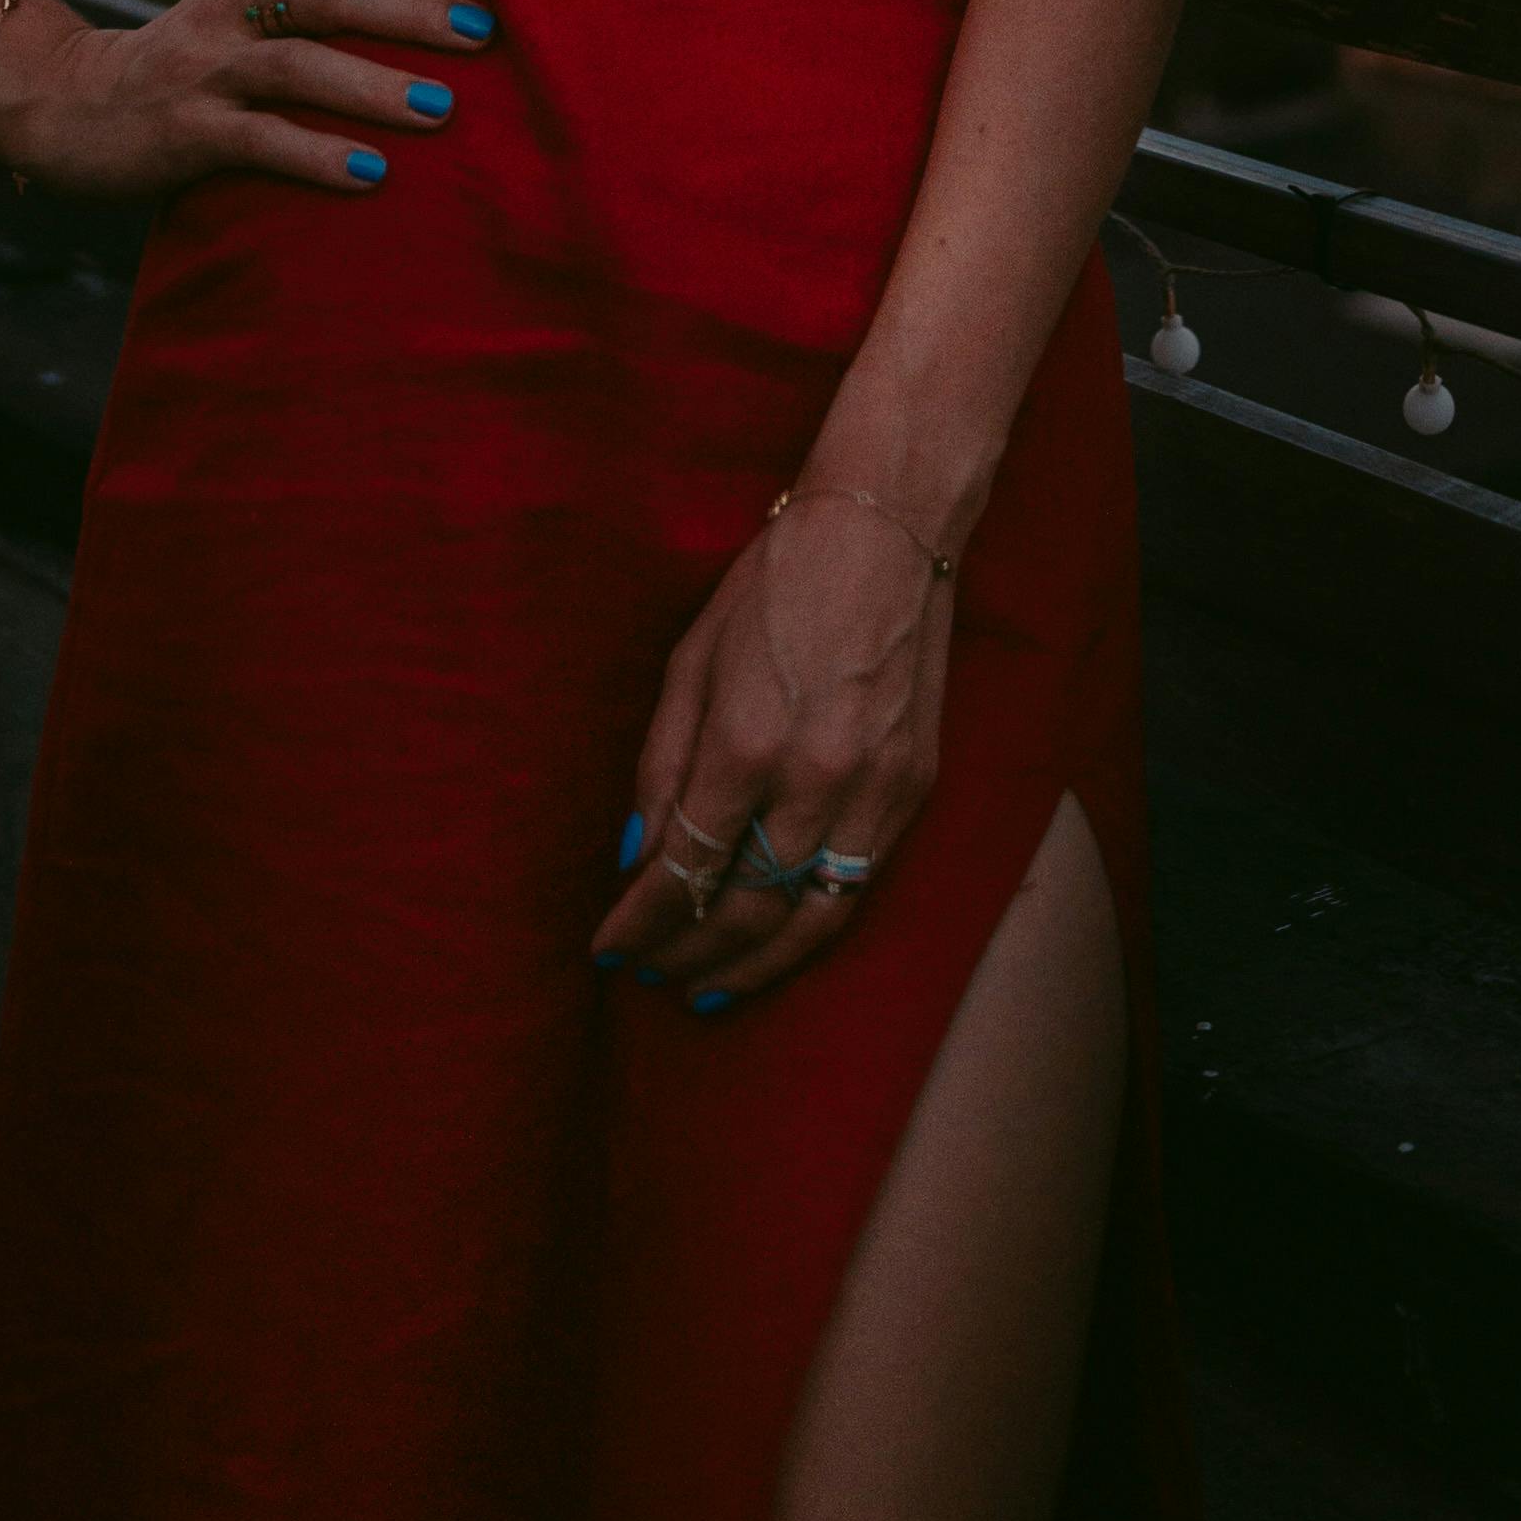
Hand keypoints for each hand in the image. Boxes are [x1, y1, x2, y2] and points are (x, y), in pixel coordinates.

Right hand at [1, 0, 490, 206]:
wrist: (67, 108)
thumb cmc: (188, 64)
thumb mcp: (240, 14)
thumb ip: (309, 0)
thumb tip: (429, 2)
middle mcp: (229, 10)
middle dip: (409, 9)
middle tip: (482, 32)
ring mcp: (204, 70)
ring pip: (296, 63)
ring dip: (373, 84)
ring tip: (440, 108)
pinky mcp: (183, 133)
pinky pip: (258, 141)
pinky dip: (317, 154)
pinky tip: (371, 173)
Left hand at [590, 492, 951, 1012]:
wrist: (887, 530)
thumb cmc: (774, 583)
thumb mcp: (691, 658)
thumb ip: (661, 765)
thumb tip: (634, 855)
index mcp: (747, 742)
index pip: (683, 868)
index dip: (640, 920)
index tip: (607, 947)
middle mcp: (815, 780)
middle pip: (742, 907)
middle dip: (684, 952)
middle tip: (647, 976)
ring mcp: (875, 790)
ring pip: (808, 920)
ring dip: (749, 966)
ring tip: (703, 990)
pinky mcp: (913, 789)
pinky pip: (858, 887)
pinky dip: (811, 932)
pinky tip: (774, 946)